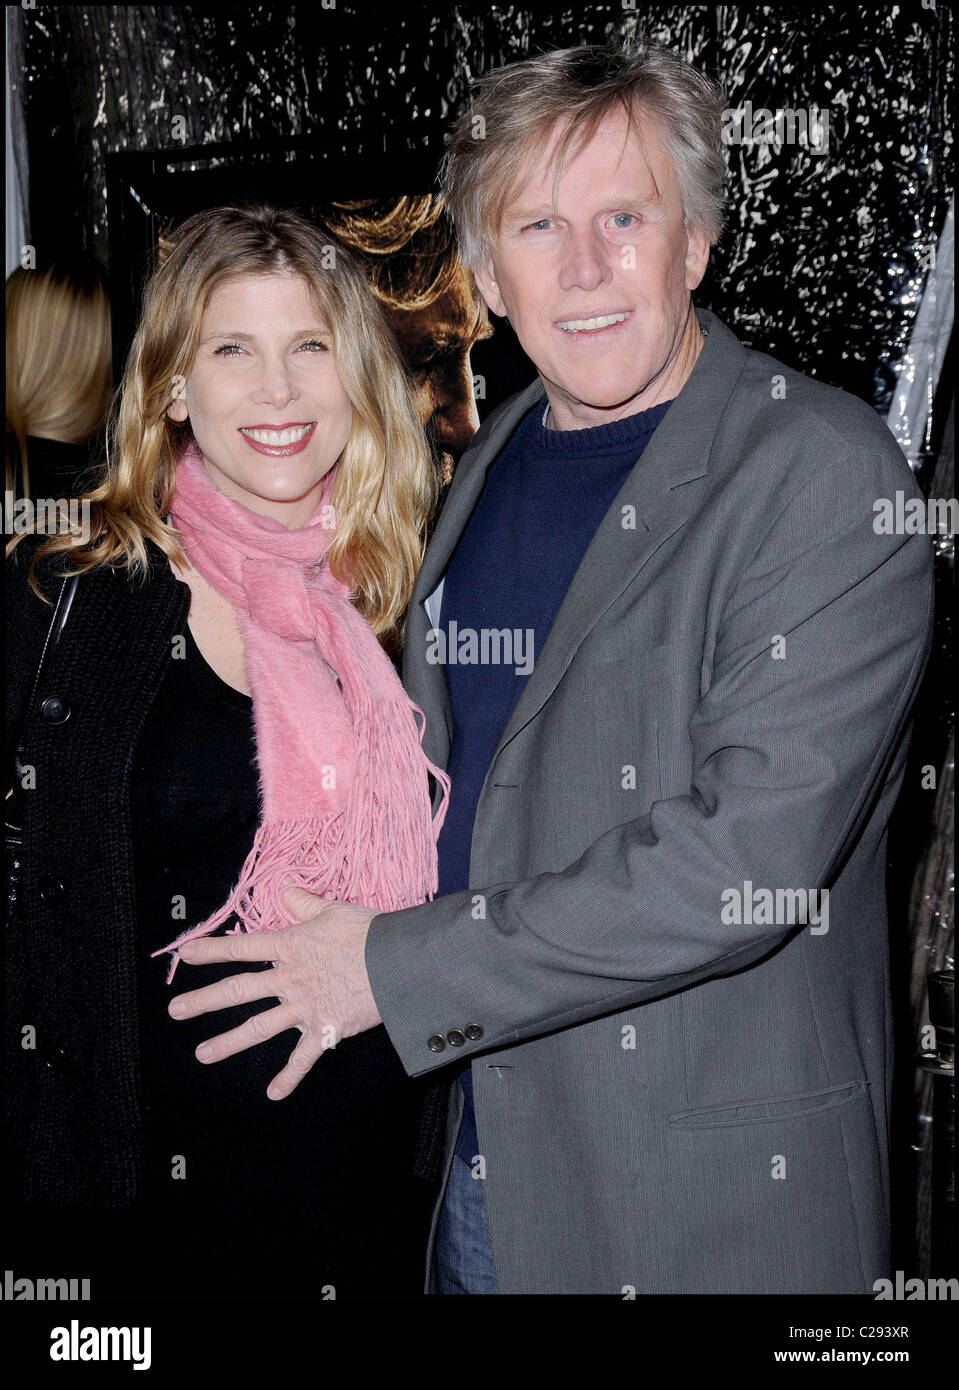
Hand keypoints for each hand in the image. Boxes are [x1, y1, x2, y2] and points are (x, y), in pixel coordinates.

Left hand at [168, 887, 379, 1099]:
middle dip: (204, 1001)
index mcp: (289, 946)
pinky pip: (303, 1057)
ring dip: (228, 1042)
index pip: (242, 947)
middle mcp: (289, 979)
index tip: (184, 955)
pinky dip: (289, 1077)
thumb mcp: (332, 909)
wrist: (395, 962)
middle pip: (238, 990)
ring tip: (202, 1055)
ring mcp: (303, 1007)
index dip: (211, 950)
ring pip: (258, 1027)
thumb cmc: (366, 932)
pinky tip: (273, 1094)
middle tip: (175, 1011)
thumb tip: (283, 887)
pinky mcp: (324, 1029)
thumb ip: (303, 902)